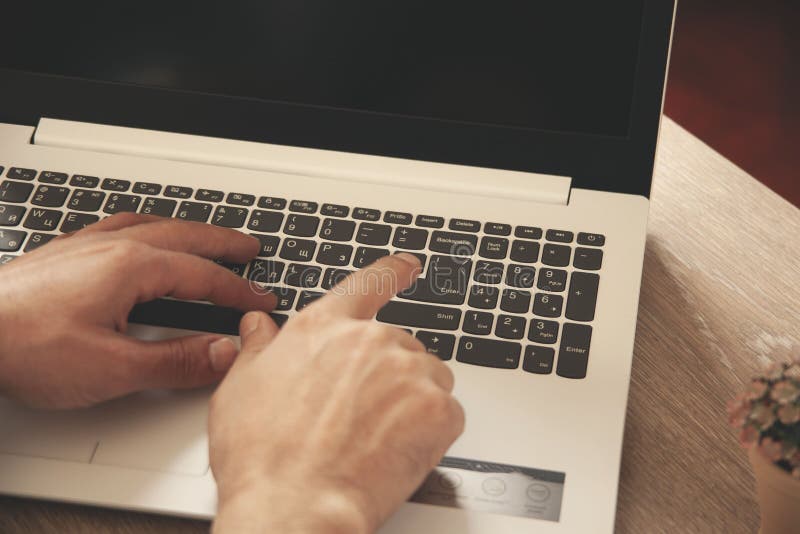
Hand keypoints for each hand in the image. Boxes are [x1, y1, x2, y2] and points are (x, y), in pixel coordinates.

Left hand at [0, 213, 275, 408]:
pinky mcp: (63, 255)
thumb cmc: (23, 346)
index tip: (260, 301)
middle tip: (249, 247)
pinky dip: (146, 228)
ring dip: (186, 230)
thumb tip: (224, 353)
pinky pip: (118, 227)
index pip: (202, 275)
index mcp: (131, 268)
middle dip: (221, 243)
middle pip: (183, 236)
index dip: (237, 290)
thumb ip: (176, 361)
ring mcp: (84, 247)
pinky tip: (139, 236)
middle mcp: (111, 248)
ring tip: (204, 235)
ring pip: (151, 226)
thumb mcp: (112, 368)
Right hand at [209, 254, 464, 533]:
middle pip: (400, 345)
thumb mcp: (240, 390)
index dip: (391, 272)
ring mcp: (408, 371)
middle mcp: (370, 340)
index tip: (407, 266)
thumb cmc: (265, 458)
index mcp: (324, 327)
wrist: (294, 506)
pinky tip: (395, 452)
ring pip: (428, 377)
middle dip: (388, 376)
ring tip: (374, 437)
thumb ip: (258, 348)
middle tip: (360, 416)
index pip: (367, 284)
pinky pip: (446, 413)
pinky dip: (430, 433)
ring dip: (412, 402)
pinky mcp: (438, 409)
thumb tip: (257, 326)